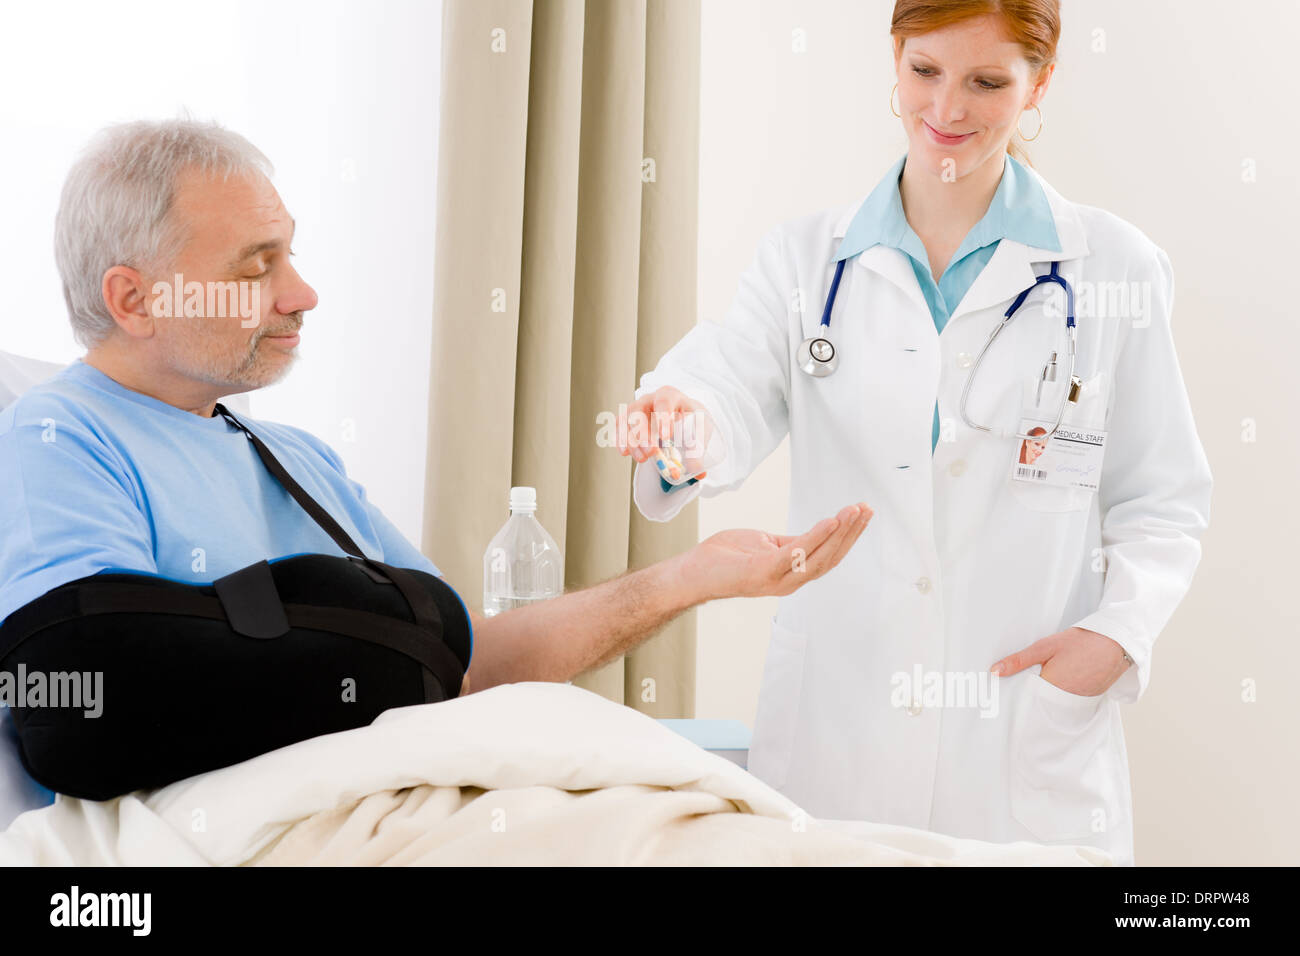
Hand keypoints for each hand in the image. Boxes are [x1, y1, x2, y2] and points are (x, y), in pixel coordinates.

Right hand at [617, 386, 714, 464]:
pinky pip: (620, 427)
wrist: (683, 417)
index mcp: (670, 395)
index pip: (664, 401)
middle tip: (651, 452)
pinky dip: (621, 440)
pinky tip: (625, 453)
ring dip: (632, 440)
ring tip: (642, 458)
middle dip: (643, 433)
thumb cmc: (691, 421)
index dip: (662, 418)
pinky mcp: (629, 420)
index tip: (665, 437)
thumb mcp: (700, 430)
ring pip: (627, 420)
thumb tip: (697, 471)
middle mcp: (650, 399)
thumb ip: (698, 449)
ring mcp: (637, 408)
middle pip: (640, 410)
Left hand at [676, 503, 872, 601]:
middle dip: (852, 532)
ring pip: (820, 557)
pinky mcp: (764, 572)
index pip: (829, 555)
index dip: (849, 536)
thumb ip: (789, 544)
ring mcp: (778, 579)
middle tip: (867, 509)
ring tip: (855, 511)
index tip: (863, 513)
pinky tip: (830, 521)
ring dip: (841, 532)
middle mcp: (790, 580)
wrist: (693, 572)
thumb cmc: (725, 557)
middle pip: (831, 557)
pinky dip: (817, 537)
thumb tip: (811, 534)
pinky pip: (798, 553)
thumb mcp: (764, 544)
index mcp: (792, 572)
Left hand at [990, 626, 1130, 696]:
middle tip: (1019, 690)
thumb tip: (994, 671)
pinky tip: (1058, 685)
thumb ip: (1019, 660)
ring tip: (1040, 686)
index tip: (1002, 699)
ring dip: (1045, 699)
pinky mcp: (1088, 700)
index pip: (1026, 702)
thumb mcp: (1045, 646)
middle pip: (1039, 706)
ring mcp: (1079, 702)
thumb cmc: (1080, 642)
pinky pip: (1067, 703)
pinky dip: (1060, 697)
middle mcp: (1065, 700)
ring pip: (1054, 706)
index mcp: (1051, 687)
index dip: (1015, 700)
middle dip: (1029, 700)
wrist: (1115, 642)